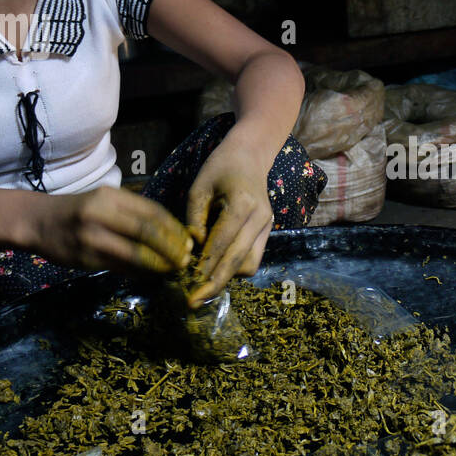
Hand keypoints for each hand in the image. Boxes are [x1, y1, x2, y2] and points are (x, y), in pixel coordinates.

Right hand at [27, 186, 193, 275]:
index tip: (188, 241)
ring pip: (135, 253)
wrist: (37, 221)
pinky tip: (150, 273)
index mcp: (110, 196)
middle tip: (185, 259)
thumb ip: (132, 212)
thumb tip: (172, 234)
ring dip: (158, 264)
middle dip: (171, 248)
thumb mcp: (104, 200)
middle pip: (146, 232)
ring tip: (172, 269)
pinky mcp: (84, 258)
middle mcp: (100, 214)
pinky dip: (140, 271)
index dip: (174, 228)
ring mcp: (91, 237)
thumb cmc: (78, 210)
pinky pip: (120, 267)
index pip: (152, 211)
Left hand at [183, 140, 273, 305]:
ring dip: (226, 276)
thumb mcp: (199, 186)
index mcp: (244, 203)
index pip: (223, 241)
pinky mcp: (267, 232)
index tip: (188, 282)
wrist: (251, 156)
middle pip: (238, 260)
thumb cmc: (221, 167)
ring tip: (202, 284)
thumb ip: (195, 218)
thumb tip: (192, 250)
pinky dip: (234, 267)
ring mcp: (267, 226)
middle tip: (195, 300)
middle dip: (215, 282)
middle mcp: (260, 218)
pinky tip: (216, 268)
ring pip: (249, 264)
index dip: (205, 264)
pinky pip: (252, 258)